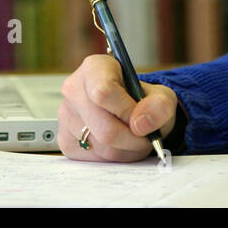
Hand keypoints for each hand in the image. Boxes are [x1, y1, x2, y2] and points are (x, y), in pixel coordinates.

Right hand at [58, 54, 179, 161]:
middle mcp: (73, 89)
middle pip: (104, 128)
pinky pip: (95, 159)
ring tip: (136, 138)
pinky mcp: (66, 141)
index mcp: (94, 68)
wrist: (131, 113)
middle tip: (146, 136)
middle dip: (133, 138)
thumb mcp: (162, 96)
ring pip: (102, 147)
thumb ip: (159, 106)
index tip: (140, 117)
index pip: (103, 92)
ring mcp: (66, 117)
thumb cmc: (142, 100)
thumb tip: (140, 123)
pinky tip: (121, 145)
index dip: (127, 111)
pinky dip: (116, 158)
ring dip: (127, 149)